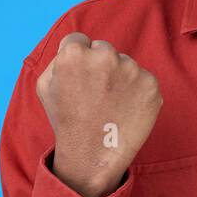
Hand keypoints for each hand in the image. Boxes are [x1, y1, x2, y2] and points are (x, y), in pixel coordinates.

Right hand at [36, 32, 162, 196]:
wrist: (93, 155)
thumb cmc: (66, 120)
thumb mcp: (45, 86)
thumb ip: (58, 58)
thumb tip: (77, 44)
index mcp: (74, 53)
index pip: (78, 40)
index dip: (77, 61)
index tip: (79, 79)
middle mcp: (105, 56)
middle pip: (103, 50)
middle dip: (99, 67)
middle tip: (94, 95)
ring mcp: (131, 69)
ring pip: (124, 64)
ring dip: (119, 79)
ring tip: (109, 106)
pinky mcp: (151, 84)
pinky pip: (142, 79)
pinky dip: (136, 92)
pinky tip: (124, 110)